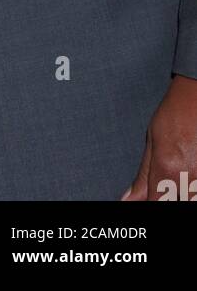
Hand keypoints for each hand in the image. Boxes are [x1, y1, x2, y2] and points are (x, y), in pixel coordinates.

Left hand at [121, 75, 196, 200]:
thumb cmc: (175, 114)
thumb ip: (142, 176)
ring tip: (178, 169)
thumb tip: (128, 200)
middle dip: (166, 197)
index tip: (149, 198)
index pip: (154, 204)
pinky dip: (192, 187)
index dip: (149, 203)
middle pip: (173, 203)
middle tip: (165, 180)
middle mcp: (188, 179)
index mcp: (167, 170)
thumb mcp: (152, 141)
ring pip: (188, 198)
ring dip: (181, 193)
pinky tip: (189, 173)